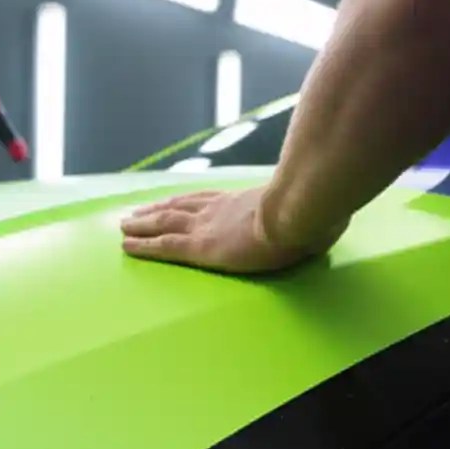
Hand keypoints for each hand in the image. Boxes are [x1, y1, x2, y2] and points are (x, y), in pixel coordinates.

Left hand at [121, 188, 343, 273]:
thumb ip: (303, 207)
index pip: (205, 199)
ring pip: (164, 223)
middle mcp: (219, 210)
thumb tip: (325, 211)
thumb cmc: (309, 209)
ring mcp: (208, 227)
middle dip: (154, 212)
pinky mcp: (201, 248)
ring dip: (141, 225)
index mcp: (241, 201)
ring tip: (123, 228)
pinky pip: (165, 247)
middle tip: (133, 215)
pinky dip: (144, 246)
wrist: (299, 211)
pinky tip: (127, 248)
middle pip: (178, 208)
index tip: (168, 201)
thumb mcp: (303, 204)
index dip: (183, 201)